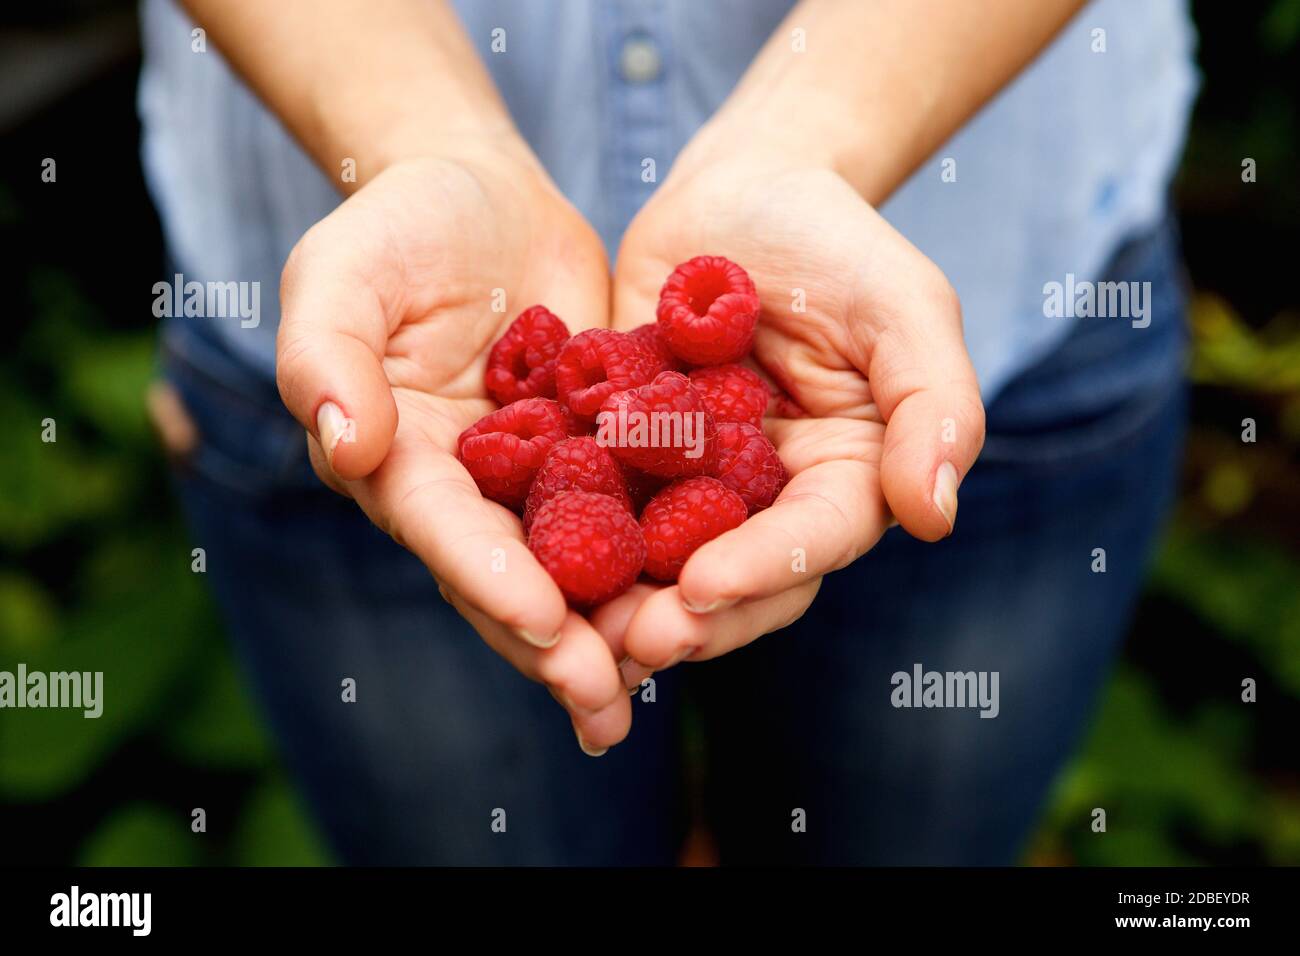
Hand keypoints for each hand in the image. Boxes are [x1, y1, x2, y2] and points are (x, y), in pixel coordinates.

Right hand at [275, 150, 630, 753]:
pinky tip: (711, 594)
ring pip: (576, 564)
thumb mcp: (341, 274)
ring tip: (664, 673)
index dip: (489, 578)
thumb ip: (326, 357)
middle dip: (556, 643)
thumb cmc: (395, 226)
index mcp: (396, 463)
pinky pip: (631, 507)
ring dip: (614, 624)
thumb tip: (346, 446)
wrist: (479, 193)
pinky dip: (665, 552)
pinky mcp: (595, 450)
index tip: (543, 621)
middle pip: (510, 577)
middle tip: (608, 700)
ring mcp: (535, 477)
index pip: (441, 529)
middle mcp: (465, 491)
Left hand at [599, 152, 984, 682]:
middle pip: (734, 580)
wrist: (739, 192)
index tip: (702, 588)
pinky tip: (523, 561)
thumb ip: (936, 405)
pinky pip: (594, 506)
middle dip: (686, 619)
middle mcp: (766, 500)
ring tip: (575, 627)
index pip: (811, 542)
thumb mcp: (905, 306)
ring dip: (621, 602)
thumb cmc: (837, 242)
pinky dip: (563, 539)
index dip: (761, 571)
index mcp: (843, 480)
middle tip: (631, 643)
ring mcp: (690, 486)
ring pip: (658, 564)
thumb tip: (935, 515)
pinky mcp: (624, 459)